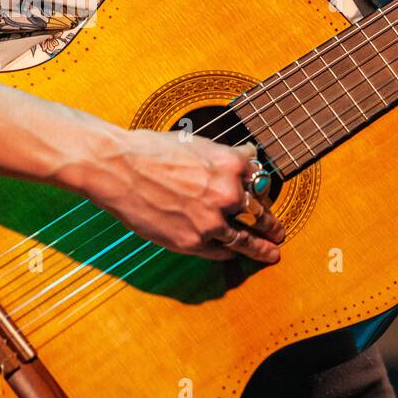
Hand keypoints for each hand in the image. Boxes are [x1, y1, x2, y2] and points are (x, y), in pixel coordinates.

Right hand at [63, 128, 284, 261]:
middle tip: (279, 233)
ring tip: (271, 254)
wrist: (118, 168)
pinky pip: (221, 251)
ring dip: (261, 248)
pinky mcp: (193, 241)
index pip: (260, 181)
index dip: (263, 192)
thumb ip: (227, 155)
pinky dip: (229, 253)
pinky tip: (234, 254)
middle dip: (271, 225)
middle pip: (260, 214)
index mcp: (232, 165)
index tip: (267, 198)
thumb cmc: (153, 151)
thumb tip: (250, 155)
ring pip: (246, 240)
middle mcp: (228, 194)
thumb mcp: (198, 143)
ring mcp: (212, 221)